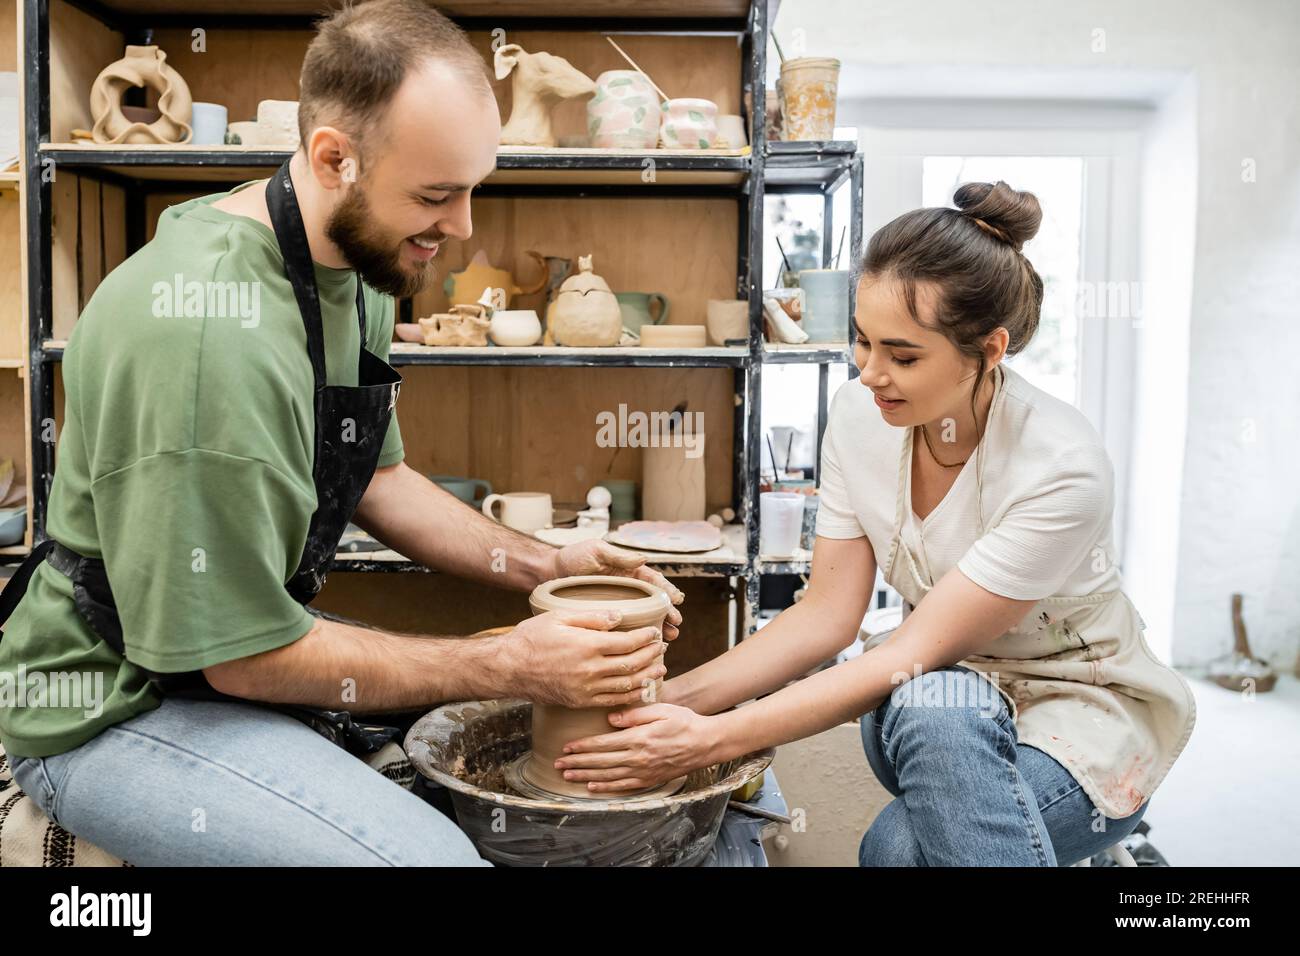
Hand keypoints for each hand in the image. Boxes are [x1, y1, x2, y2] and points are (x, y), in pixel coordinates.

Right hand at [502, 610, 666, 708]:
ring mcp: (586, 689)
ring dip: (647, 676)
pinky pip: (613, 701)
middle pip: (632, 664)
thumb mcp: (559, 617)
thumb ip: (592, 617)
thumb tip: (619, 616)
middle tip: (661, 647)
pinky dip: (631, 695)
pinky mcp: (581, 702)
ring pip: (627, 685)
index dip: (645, 638)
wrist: (509, 669)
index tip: (654, 632)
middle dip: (651, 655)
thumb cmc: (532, 638)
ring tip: (659, 668)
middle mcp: (590, 670)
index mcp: (587, 645)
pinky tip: (641, 688)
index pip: (628, 642)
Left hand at [551, 539, 683, 640]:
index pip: (653, 582)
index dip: (667, 591)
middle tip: (676, 624)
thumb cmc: (573, 557)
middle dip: (667, 613)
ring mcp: (618, 605)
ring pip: (644, 617)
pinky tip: (645, 647)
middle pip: (654, 603)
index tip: (677, 600)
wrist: (549, 572)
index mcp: (629, 572)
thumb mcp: (596, 551)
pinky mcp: (606, 618)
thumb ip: (619, 556)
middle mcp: (627, 590)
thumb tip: (644, 559)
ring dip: (658, 626)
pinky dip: (637, 637)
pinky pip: (625, 628)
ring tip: (670, 637)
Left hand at [551, 703, 717, 794]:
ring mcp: (643, 771)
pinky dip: (606, 788)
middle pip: (600, 762)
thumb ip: (634, 715)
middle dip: (577, 763)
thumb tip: (610, 719)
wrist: (705, 743)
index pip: (602, 744)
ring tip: (568, 776)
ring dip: (585, 776)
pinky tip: (592, 787)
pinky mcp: (649, 780)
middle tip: (558, 764)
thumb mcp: (660, 710)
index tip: (566, 747)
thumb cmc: (684, 722)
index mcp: (638, 738)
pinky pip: (623, 786)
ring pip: (607, 776)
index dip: (582, 747)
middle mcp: (638, 758)